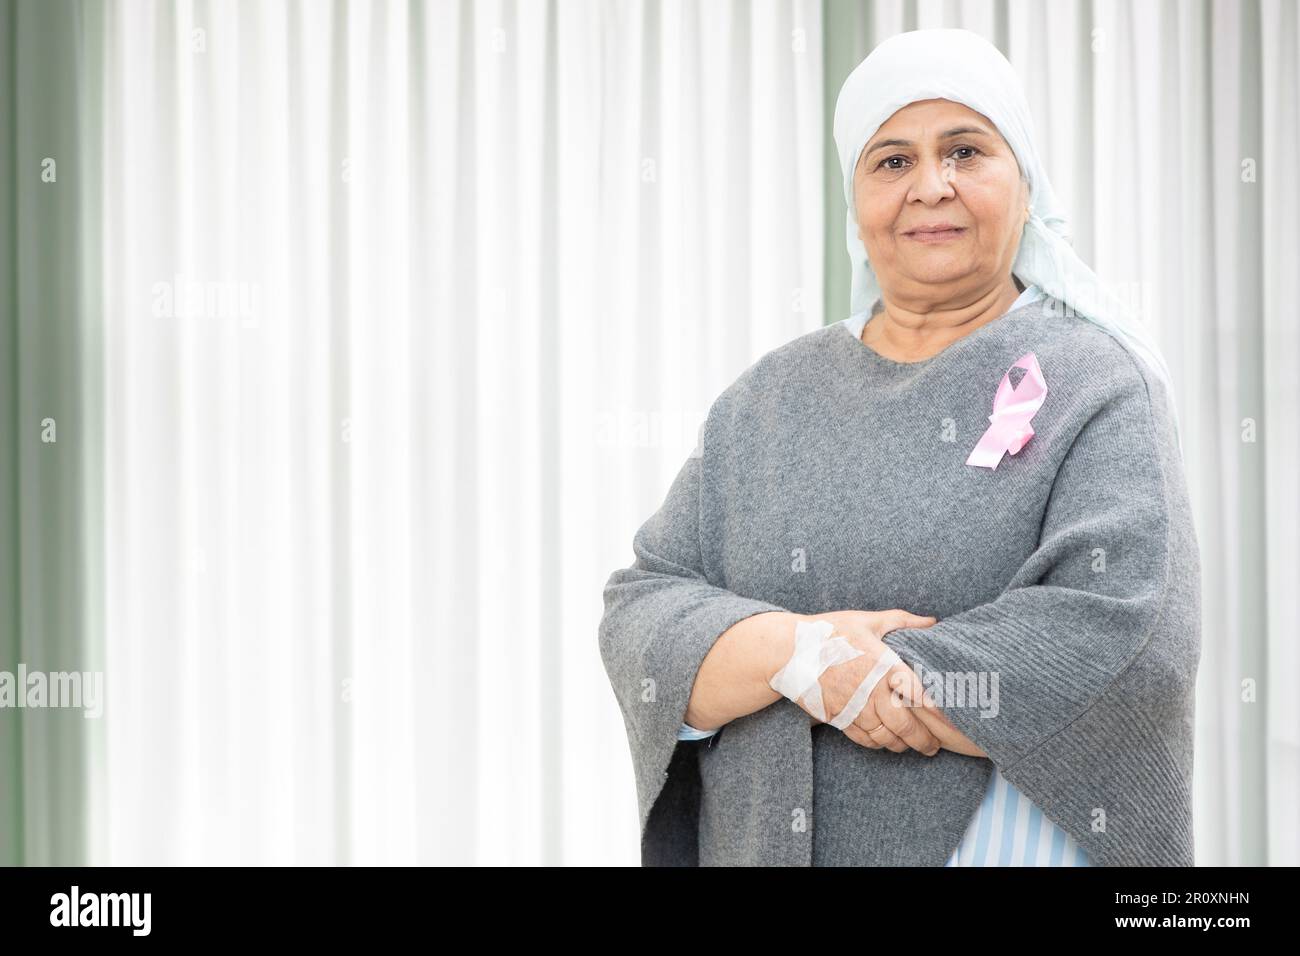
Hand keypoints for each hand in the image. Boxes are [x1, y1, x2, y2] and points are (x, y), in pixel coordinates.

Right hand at [792, 609, 941, 755]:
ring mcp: (853, 708)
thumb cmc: (830, 631)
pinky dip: (879, 745)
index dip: (939, 711)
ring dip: (902, 745)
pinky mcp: (838, 718)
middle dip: (924, 740)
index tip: (955, 719)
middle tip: (935, 745)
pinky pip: (863, 740)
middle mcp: (870, 691)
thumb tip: (933, 621)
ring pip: (885, 738)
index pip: (919, 694)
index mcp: (882, 665)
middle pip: (905, 726)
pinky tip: (886, 742)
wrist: (788, 651)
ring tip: (914, 746)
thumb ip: (902, 621)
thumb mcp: (867, 621)